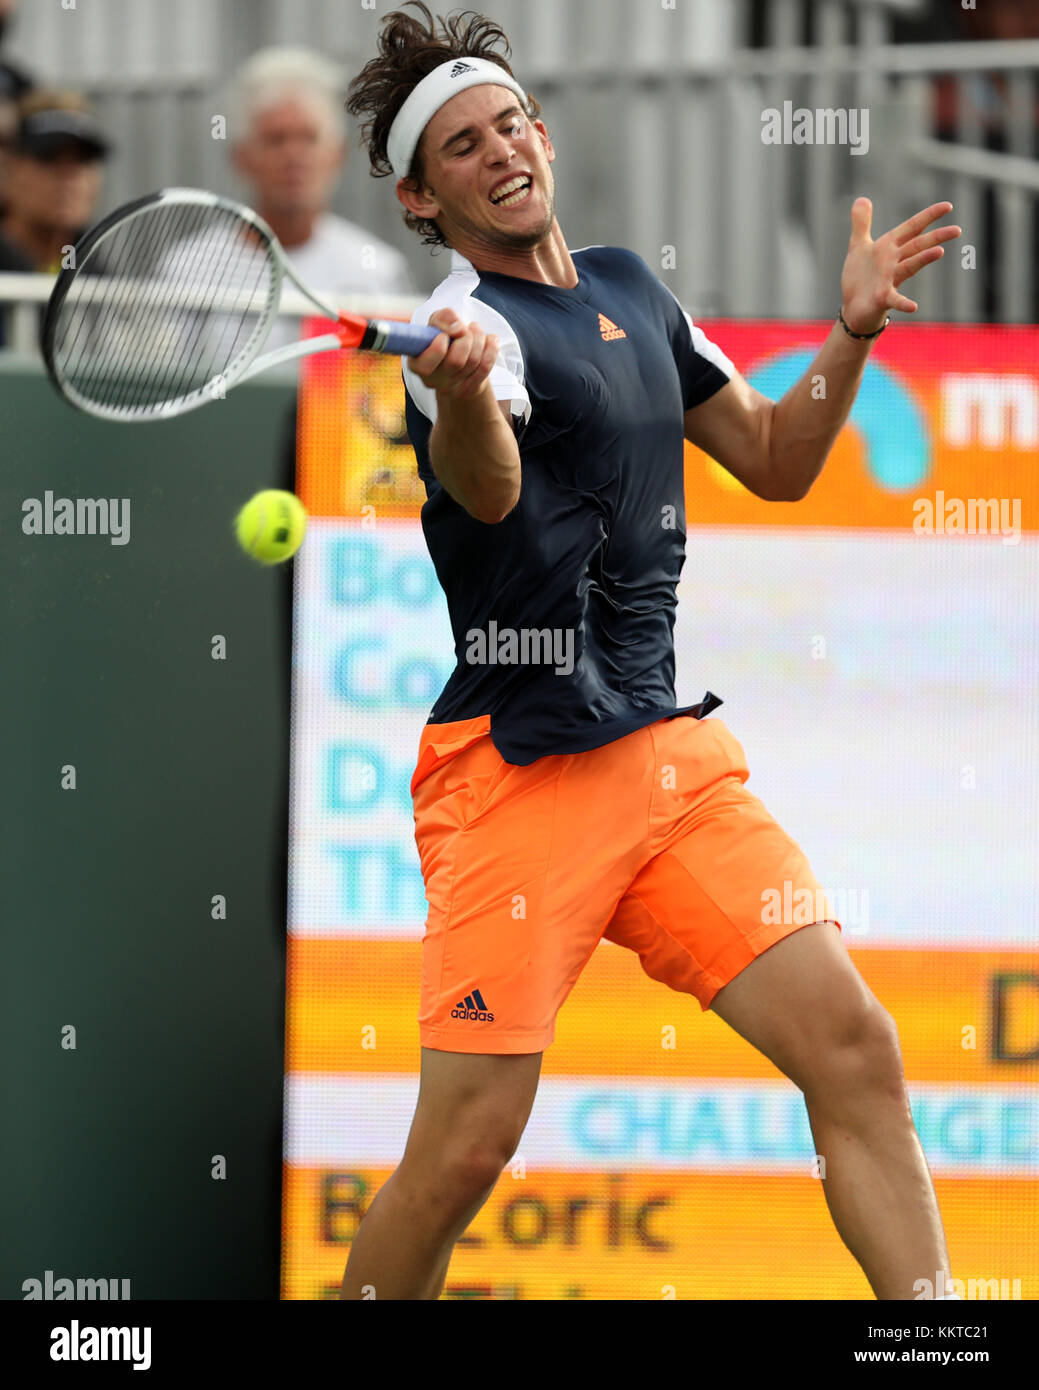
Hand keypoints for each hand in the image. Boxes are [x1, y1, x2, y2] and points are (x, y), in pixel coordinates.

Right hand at [406, 308, 499, 399]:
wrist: (458, 359)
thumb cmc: (444, 339)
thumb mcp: (437, 323)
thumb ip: (443, 318)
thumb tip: (457, 328)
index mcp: (417, 364)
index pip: (426, 365)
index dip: (439, 347)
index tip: (444, 335)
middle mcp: (432, 381)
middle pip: (456, 361)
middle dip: (465, 338)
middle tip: (464, 329)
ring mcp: (452, 388)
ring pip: (473, 361)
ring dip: (478, 338)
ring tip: (475, 330)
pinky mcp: (470, 389)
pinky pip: (486, 367)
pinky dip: (491, 348)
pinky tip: (490, 340)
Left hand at [840, 197, 960, 333]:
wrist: (853, 308)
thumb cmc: (860, 278)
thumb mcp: (858, 246)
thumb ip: (862, 223)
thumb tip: (862, 198)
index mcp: (889, 247)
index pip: (912, 228)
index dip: (929, 216)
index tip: (948, 206)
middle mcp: (894, 262)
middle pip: (918, 246)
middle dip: (936, 237)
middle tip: (958, 230)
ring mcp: (890, 280)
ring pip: (910, 266)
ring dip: (923, 259)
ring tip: (940, 252)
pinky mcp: (882, 298)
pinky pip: (895, 299)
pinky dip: (904, 303)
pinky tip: (914, 307)